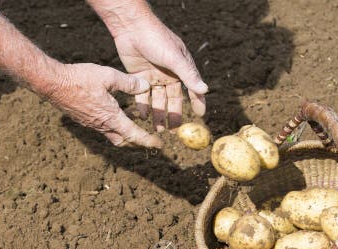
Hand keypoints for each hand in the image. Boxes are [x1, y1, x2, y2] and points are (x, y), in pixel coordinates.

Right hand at [44, 63, 161, 146]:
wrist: (53, 83)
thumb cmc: (80, 78)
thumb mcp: (108, 76)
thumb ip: (128, 83)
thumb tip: (146, 86)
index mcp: (110, 117)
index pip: (134, 135)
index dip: (148, 140)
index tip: (159, 144)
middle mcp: (101, 125)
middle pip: (124, 141)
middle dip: (138, 143)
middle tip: (149, 140)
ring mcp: (91, 124)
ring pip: (113, 136)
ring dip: (126, 136)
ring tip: (135, 128)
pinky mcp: (84, 120)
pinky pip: (103, 129)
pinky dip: (114, 128)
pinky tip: (115, 117)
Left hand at [112, 15, 207, 130]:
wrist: (132, 27)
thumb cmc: (157, 39)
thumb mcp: (174, 58)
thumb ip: (188, 75)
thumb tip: (205, 90)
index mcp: (181, 68)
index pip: (192, 88)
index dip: (197, 102)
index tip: (200, 116)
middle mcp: (169, 74)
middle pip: (173, 99)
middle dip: (173, 115)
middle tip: (173, 131)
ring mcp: (154, 76)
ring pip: (157, 100)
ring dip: (158, 114)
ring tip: (158, 129)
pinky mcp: (139, 77)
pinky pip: (142, 96)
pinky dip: (142, 106)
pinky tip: (142, 117)